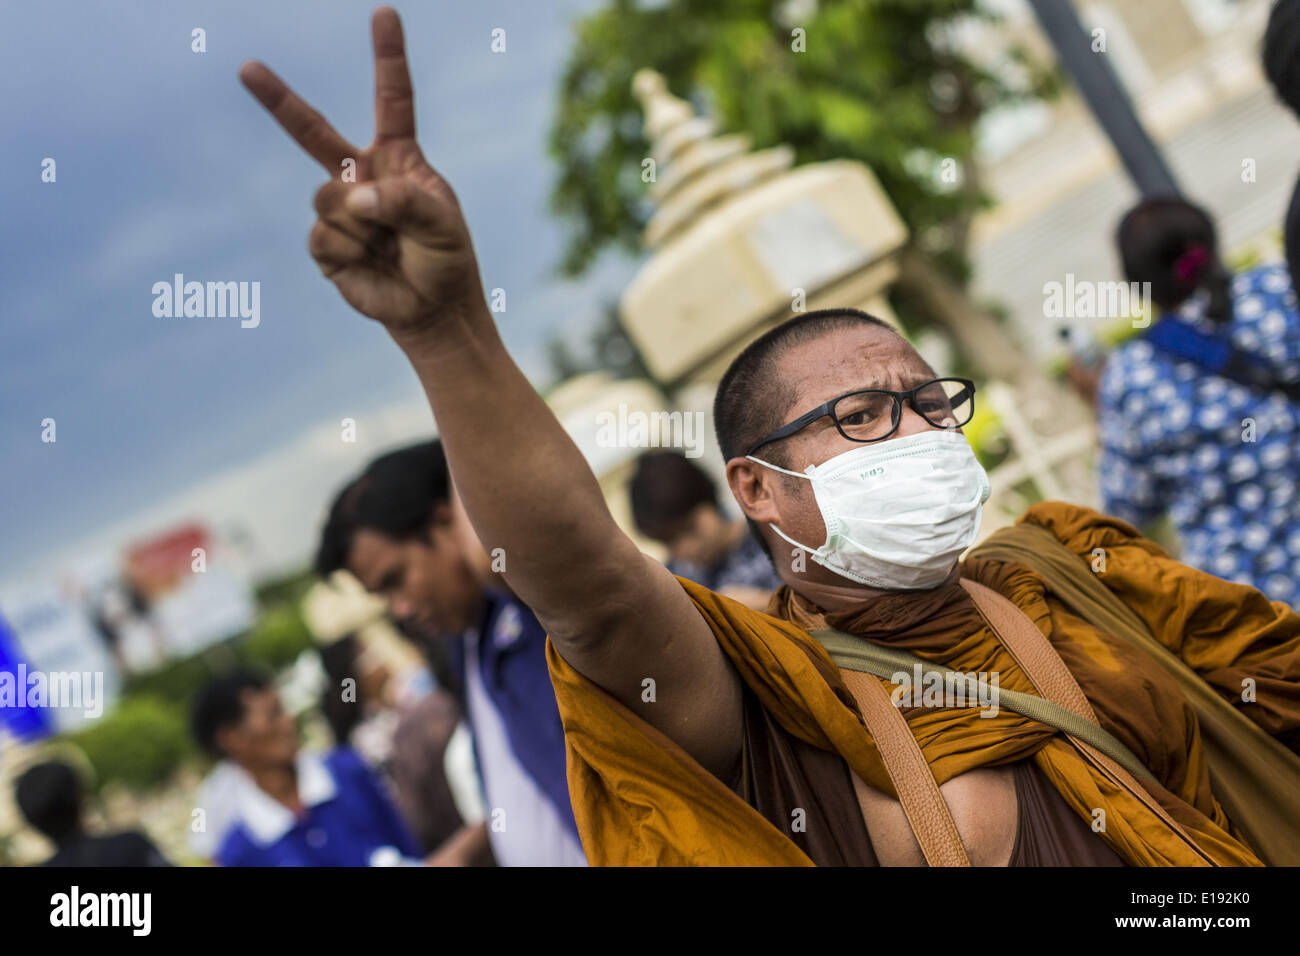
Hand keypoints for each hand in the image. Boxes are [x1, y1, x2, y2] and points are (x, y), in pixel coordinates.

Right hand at [239, 7, 486, 340]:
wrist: (431, 311)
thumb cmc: (445, 260)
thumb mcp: (442, 225)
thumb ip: (406, 202)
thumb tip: (356, 196)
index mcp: (397, 159)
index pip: (391, 100)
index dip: (387, 58)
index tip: (385, 13)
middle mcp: (362, 176)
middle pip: (311, 131)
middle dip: (277, 100)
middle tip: (246, 67)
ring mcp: (339, 209)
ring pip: (328, 197)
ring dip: (363, 225)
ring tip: (389, 245)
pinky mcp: (324, 245)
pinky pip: (323, 235)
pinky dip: (351, 251)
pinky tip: (371, 263)